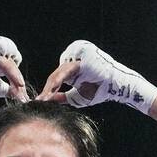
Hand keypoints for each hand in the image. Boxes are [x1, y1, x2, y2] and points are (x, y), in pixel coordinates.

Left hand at [35, 40, 156, 112]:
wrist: (116, 86)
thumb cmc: (100, 90)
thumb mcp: (78, 97)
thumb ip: (63, 97)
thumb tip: (49, 101)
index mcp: (73, 64)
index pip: (57, 77)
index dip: (48, 90)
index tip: (40, 102)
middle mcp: (74, 56)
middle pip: (56, 74)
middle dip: (48, 89)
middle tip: (39, 101)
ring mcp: (77, 54)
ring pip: (59, 72)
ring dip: (52, 86)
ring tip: (45, 97)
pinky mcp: (81, 55)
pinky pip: (66, 69)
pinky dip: (59, 80)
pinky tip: (51, 91)